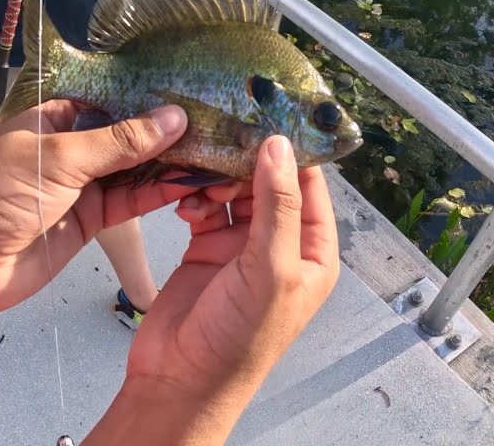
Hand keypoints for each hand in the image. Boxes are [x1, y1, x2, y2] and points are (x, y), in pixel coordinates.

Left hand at [0, 99, 206, 319]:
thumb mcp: (59, 158)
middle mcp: (72, 146)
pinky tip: (193, 182)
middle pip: (130, 134)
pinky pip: (132, 200)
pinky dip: (160, 192)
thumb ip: (119, 141)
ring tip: (217, 151)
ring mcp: (83, 183)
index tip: (196, 91)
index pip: (114, 98)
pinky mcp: (91, 219)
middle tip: (219, 123)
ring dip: (172, 163)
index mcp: (55, 116)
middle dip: (169, 131)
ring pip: (136, 168)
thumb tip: (173, 117)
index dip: (152, 97)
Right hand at [108, 137, 339, 437]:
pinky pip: (204, 206)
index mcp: (312, 254)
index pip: (310, 187)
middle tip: (227, 128)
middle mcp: (280, 246)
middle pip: (269, 182)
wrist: (181, 379)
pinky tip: (185, 197)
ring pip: (234, 191)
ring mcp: (242, 247)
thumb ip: (278, 207)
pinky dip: (194, 196)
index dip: (294, 151)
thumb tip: (280, 148)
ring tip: (202, 166)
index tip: (275, 113)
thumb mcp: (271, 271)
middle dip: (248, 158)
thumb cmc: (238, 342)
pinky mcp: (206, 248)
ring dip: (217, 176)